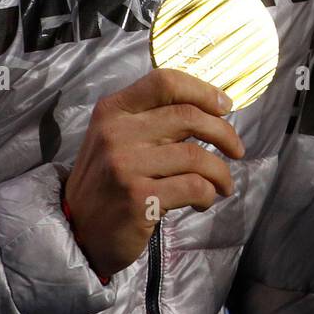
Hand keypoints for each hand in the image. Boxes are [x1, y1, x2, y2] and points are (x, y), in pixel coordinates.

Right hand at [63, 68, 244, 280]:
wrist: (76, 231)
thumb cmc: (107, 182)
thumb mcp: (116, 139)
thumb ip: (151, 119)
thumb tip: (210, 108)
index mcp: (113, 110)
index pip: (164, 82)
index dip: (202, 90)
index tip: (225, 106)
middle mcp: (117, 133)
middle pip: (187, 116)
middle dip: (223, 132)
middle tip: (236, 149)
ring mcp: (126, 165)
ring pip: (196, 155)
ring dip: (220, 171)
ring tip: (224, 184)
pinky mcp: (139, 198)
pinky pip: (193, 186)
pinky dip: (208, 194)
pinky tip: (203, 201)